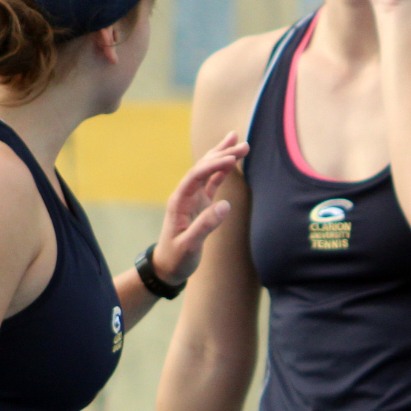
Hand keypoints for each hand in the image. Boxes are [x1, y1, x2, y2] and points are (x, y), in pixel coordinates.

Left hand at [153, 132, 248, 285]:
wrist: (166, 268)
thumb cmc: (176, 258)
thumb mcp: (190, 245)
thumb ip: (206, 225)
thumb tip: (226, 205)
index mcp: (179, 201)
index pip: (196, 175)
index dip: (214, 165)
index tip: (232, 159)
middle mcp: (185, 195)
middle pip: (203, 167)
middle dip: (222, 154)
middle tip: (243, 145)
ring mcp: (193, 199)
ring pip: (208, 171)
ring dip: (222, 157)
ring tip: (239, 142)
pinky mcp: (200, 204)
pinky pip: (212, 183)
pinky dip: (222, 171)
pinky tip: (232, 161)